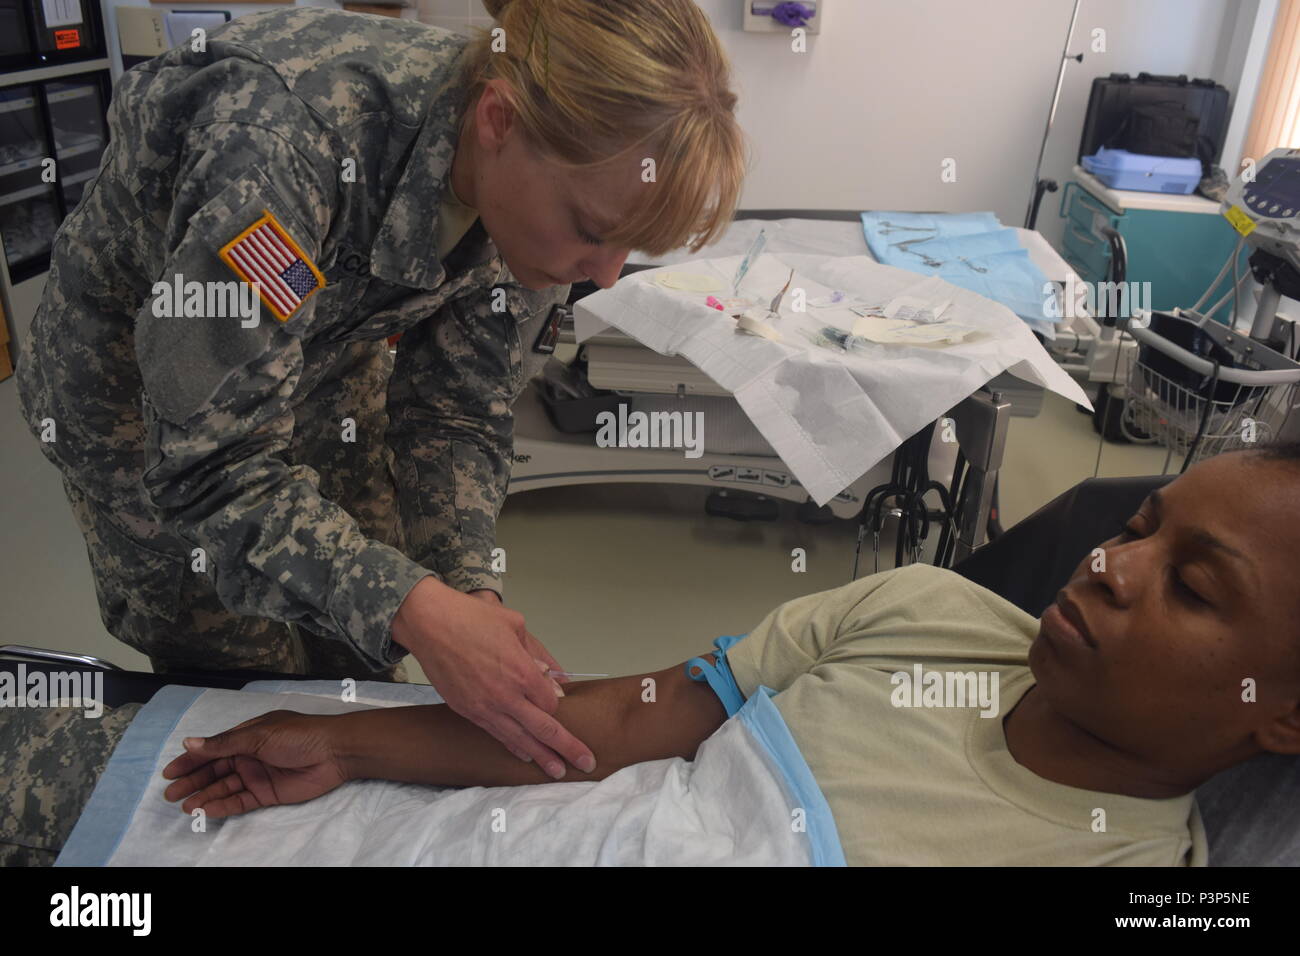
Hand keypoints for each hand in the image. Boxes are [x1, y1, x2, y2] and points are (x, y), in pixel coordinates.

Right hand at [160, 710, 346, 818]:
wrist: (334, 751)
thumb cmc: (298, 735)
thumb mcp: (258, 735)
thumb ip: (224, 744)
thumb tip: (189, 743)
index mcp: (246, 736)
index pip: (212, 749)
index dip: (190, 760)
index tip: (169, 773)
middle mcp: (249, 756)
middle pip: (214, 771)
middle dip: (193, 782)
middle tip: (171, 795)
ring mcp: (257, 775)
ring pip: (224, 788)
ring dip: (205, 796)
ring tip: (185, 807)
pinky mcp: (267, 793)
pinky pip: (240, 801)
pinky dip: (223, 806)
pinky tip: (206, 811)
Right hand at [392, 577, 593, 778]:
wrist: (430, 624)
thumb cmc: (471, 618)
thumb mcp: (516, 625)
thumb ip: (539, 654)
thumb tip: (556, 673)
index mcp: (522, 672)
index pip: (551, 702)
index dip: (557, 703)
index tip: (558, 700)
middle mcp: (506, 695)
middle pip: (544, 729)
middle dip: (568, 748)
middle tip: (587, 763)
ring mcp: (485, 707)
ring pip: (520, 739)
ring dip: (541, 757)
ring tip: (557, 772)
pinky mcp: (467, 711)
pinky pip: (496, 734)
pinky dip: (512, 746)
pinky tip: (524, 755)